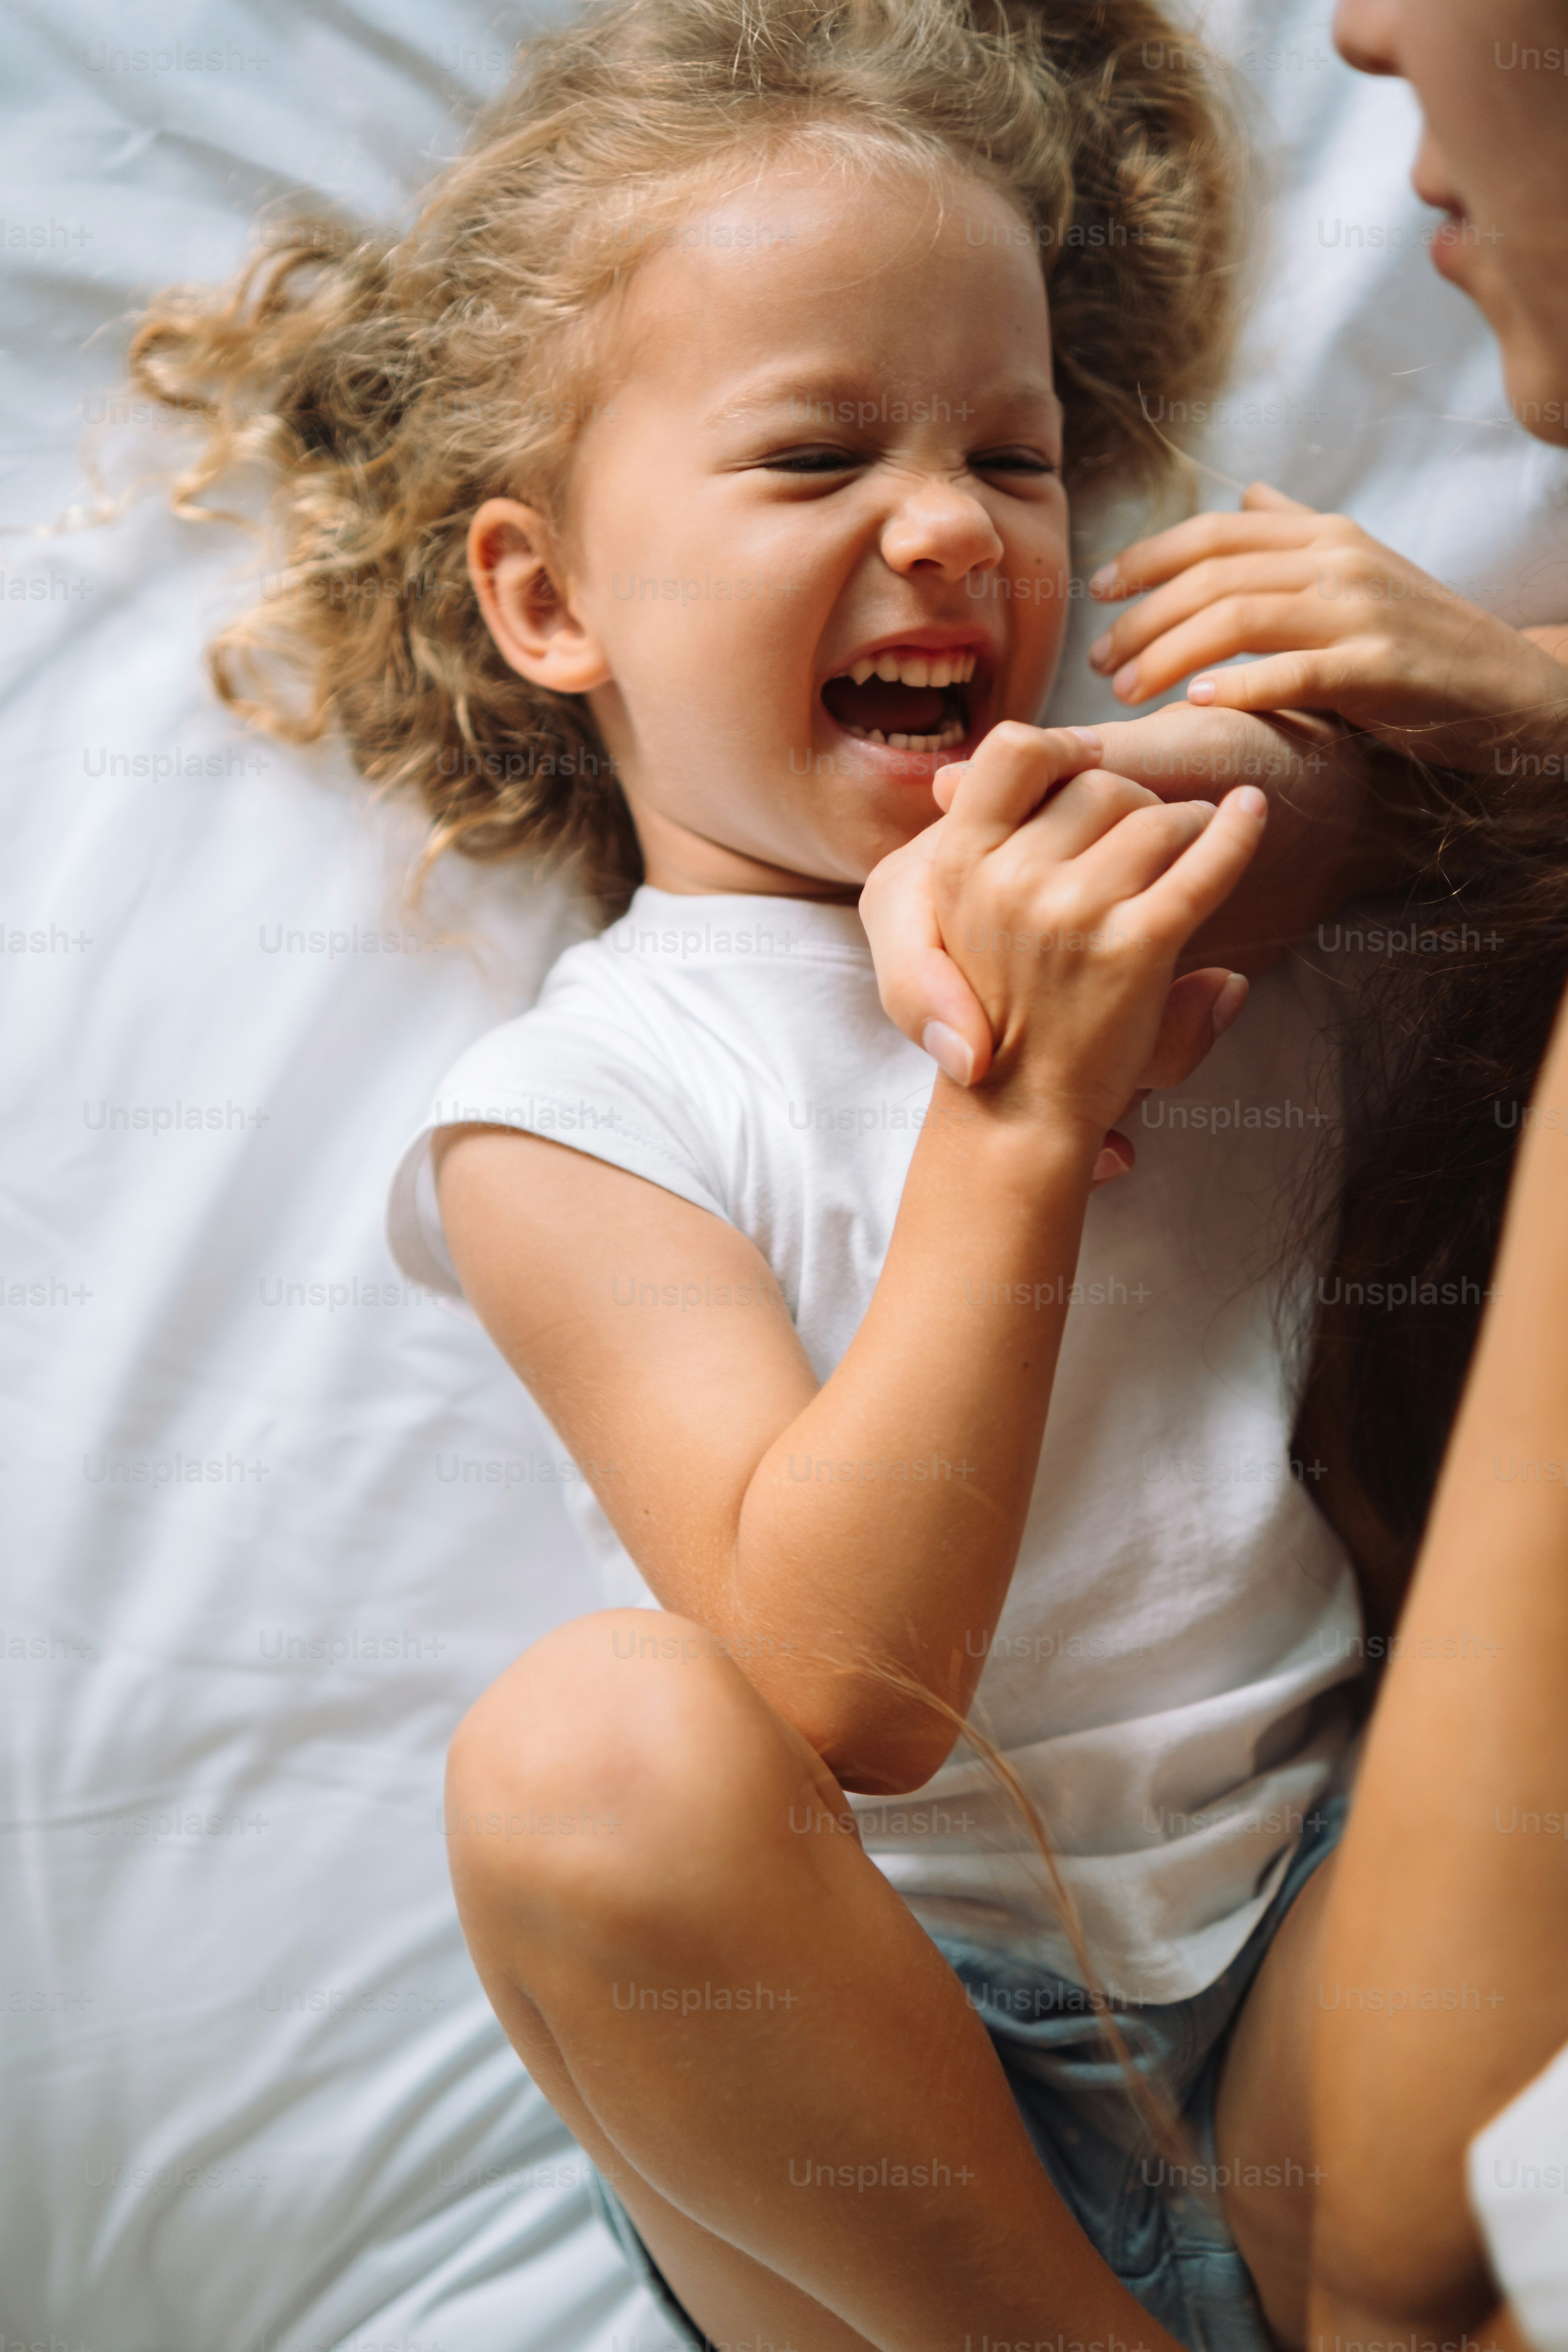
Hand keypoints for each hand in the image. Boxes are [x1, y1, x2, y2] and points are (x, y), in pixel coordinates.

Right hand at [862, 704, 1359, 1096]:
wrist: (1013, 1110)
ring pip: (1155, 819)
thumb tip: (949, 780)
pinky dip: (1237, 835)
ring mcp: (1071, 914)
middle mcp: (1009, 880)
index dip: (1060, 746)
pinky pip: (1200, 868)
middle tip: (1144, 829)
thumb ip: (958, 847)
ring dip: (1186, 823)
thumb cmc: (987, 1008)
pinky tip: (1253, 815)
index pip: (1013, 753)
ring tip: (1193, 841)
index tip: (1086, 760)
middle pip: (1098, 785)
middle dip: (1132, 797)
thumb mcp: (935, 920)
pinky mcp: (1133, 950)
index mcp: (958, 863)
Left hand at [1087, 481, 1567, 767]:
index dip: (1147, 558)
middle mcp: (1339, 560)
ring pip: (1239, 620)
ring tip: (1125, 691)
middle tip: (1098, 662)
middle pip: (1213, 577)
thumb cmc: (1420, 638)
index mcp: (1326, 535)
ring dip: (1169, 656)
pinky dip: (1240, 687)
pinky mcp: (1380, 668)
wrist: (1508, 685)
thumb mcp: (1358, 569)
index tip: (1098, 592)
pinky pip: (1295, 673)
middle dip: (1143, 619)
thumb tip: (1245, 497)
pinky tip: (1195, 704)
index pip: (1215, 533)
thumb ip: (1296, 534)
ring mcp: (1361, 612)